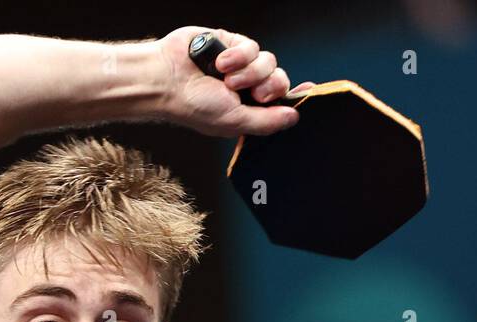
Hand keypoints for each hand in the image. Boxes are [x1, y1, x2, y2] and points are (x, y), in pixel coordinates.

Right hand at [153, 26, 314, 137]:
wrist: (166, 78)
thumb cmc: (193, 105)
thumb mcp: (235, 121)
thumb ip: (267, 121)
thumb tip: (294, 117)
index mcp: (250, 108)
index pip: (282, 101)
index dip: (296, 96)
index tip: (310, 90)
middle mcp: (248, 86)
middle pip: (280, 79)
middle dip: (269, 86)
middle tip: (252, 93)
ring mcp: (241, 64)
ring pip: (268, 62)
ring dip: (249, 72)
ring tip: (226, 79)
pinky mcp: (233, 44)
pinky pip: (252, 46)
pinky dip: (237, 56)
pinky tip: (219, 63)